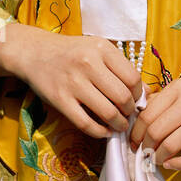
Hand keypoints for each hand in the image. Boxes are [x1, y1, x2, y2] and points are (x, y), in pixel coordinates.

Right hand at [4, 29, 142, 138]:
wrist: (36, 52)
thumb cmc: (72, 52)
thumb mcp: (97, 49)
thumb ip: (119, 66)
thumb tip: (144, 92)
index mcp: (102, 48)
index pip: (132, 78)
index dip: (138, 94)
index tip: (135, 99)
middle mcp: (88, 63)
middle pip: (122, 97)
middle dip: (130, 111)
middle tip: (128, 114)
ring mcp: (73, 82)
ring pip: (108, 112)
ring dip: (118, 124)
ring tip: (119, 124)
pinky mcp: (60, 100)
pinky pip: (86, 124)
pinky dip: (100, 132)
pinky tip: (104, 131)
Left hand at [129, 69, 180, 171]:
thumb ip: (164, 99)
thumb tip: (138, 115)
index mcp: (179, 88)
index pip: (147, 114)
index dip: (136, 132)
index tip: (134, 142)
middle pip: (155, 131)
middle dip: (145, 147)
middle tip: (143, 153)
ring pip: (170, 144)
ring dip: (158, 157)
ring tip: (157, 159)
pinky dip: (177, 164)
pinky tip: (171, 163)